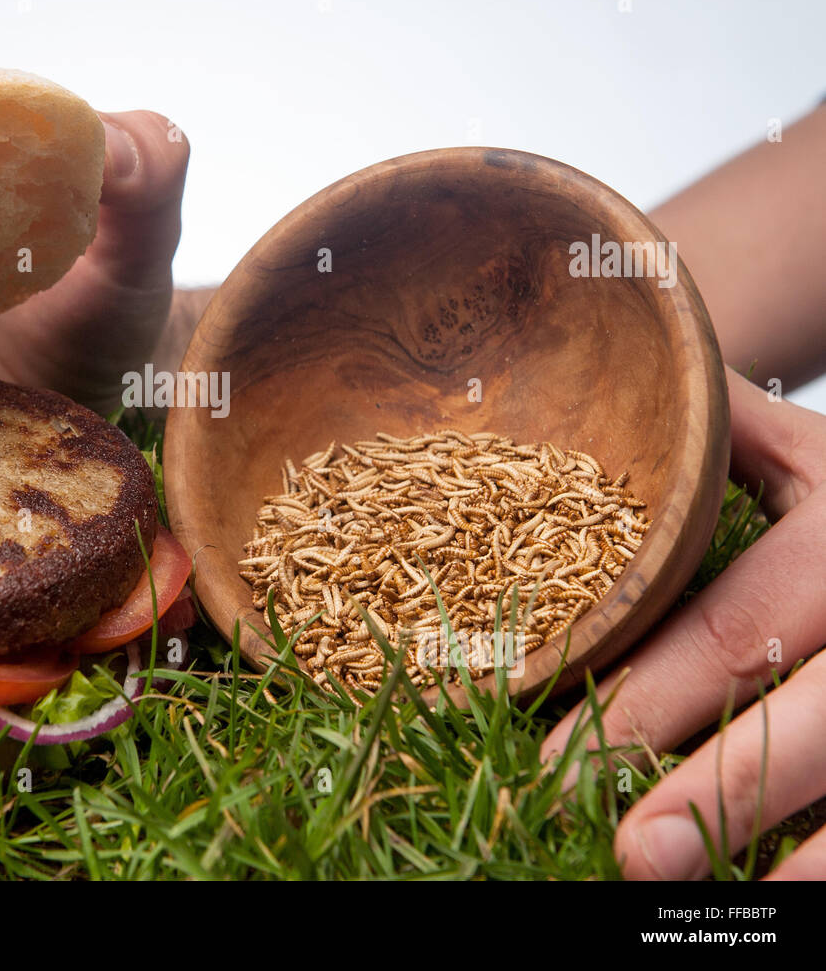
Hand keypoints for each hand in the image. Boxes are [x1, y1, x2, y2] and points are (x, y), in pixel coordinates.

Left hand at [542, 366, 825, 878]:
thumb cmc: (795, 471)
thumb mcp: (758, 435)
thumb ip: (672, 440)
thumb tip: (516, 418)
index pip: (737, 628)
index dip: (648, 702)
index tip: (556, 757)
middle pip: (816, 716)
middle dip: (721, 792)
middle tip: (632, 853)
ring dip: (788, 846)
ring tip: (686, 891)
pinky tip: (774, 894)